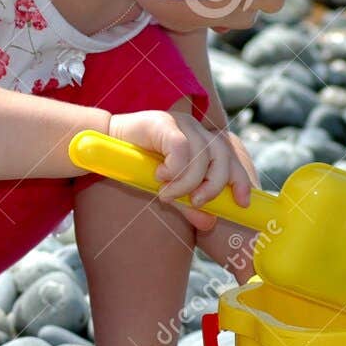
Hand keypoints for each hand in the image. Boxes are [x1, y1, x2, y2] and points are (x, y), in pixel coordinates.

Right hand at [105, 107, 255, 229]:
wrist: (104, 143)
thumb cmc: (138, 165)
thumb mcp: (170, 190)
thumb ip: (189, 204)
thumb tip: (209, 223)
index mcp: (202, 141)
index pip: (232, 157)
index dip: (241, 179)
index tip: (242, 202)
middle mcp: (196, 129)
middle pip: (223, 156)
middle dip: (214, 185)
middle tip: (196, 203)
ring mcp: (182, 123)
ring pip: (202, 156)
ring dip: (187, 183)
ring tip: (168, 195)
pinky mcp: (165, 123)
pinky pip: (181, 149)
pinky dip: (174, 170)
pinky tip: (160, 177)